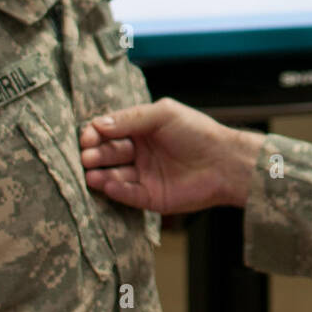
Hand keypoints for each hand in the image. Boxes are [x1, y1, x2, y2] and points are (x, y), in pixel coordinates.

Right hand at [79, 97, 264, 213]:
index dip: (95, 134)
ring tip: (91, 173)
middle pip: (108, 153)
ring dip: (100, 174)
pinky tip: (107, 184)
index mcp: (139, 130)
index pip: (108, 132)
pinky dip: (116, 190)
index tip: (87, 137)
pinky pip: (127, 195)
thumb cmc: (197, 132)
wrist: (225, 161)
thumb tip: (99, 124)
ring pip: (113, 176)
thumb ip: (131, 118)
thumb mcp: (163, 114)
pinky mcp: (150, 197)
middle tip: (86, 156)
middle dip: (94, 155)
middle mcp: (138, 153)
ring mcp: (143, 176)